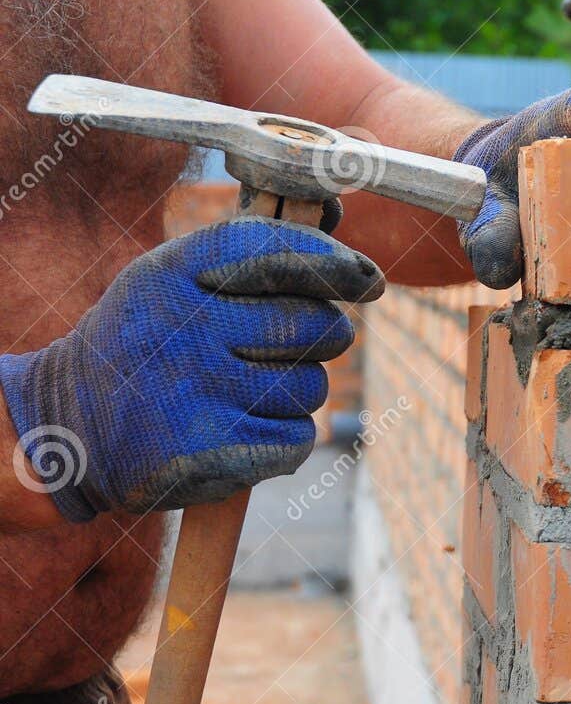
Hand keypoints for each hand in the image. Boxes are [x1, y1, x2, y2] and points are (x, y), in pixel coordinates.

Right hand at [0, 218, 383, 521]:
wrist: (71, 429)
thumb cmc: (147, 345)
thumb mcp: (172, 282)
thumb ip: (248, 259)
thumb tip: (352, 257)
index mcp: (173, 276)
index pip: (273, 251)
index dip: (333, 263)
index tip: (366, 278)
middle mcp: (183, 329)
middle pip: (312, 325)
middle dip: (323, 335)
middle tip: (298, 344)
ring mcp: (195, 392)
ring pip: (310, 387)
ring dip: (298, 393)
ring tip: (249, 393)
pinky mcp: (209, 452)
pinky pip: (295, 439)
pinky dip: (285, 440)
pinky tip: (245, 432)